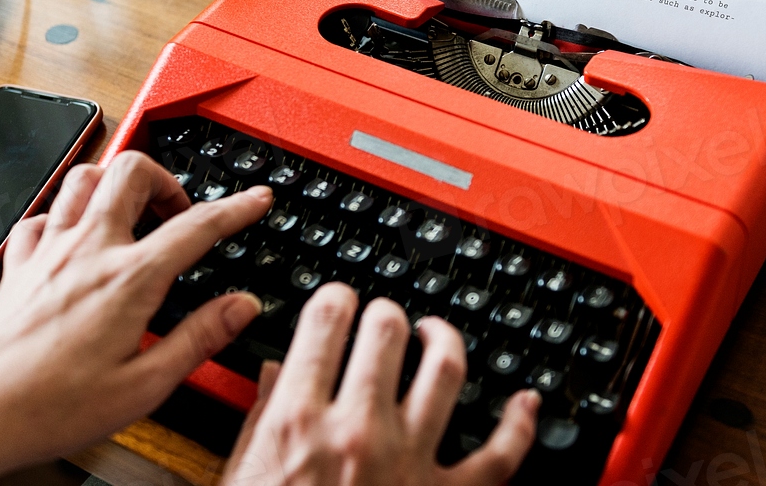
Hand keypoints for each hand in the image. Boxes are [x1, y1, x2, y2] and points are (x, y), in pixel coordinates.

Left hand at [0, 151, 271, 485]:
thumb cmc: (51, 408)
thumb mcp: (144, 387)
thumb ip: (199, 338)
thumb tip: (241, 307)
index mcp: (128, 280)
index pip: (197, 225)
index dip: (237, 207)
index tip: (257, 199)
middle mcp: (88, 252)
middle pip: (132, 171)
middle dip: (167, 179)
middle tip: (181, 211)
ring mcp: (48, 252)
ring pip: (84, 177)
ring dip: (116, 183)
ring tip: (135, 212)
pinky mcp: (18, 264)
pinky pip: (44, 214)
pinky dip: (67, 214)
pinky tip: (76, 238)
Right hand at [221, 284, 539, 485]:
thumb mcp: (240, 478)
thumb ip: (261, 419)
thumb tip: (275, 370)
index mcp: (299, 422)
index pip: (326, 320)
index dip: (336, 298)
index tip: (339, 301)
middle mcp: (358, 432)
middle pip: (387, 329)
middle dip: (385, 312)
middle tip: (382, 317)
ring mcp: (408, 463)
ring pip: (445, 369)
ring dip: (443, 337)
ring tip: (435, 332)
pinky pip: (500, 456)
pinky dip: (520, 424)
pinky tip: (525, 402)